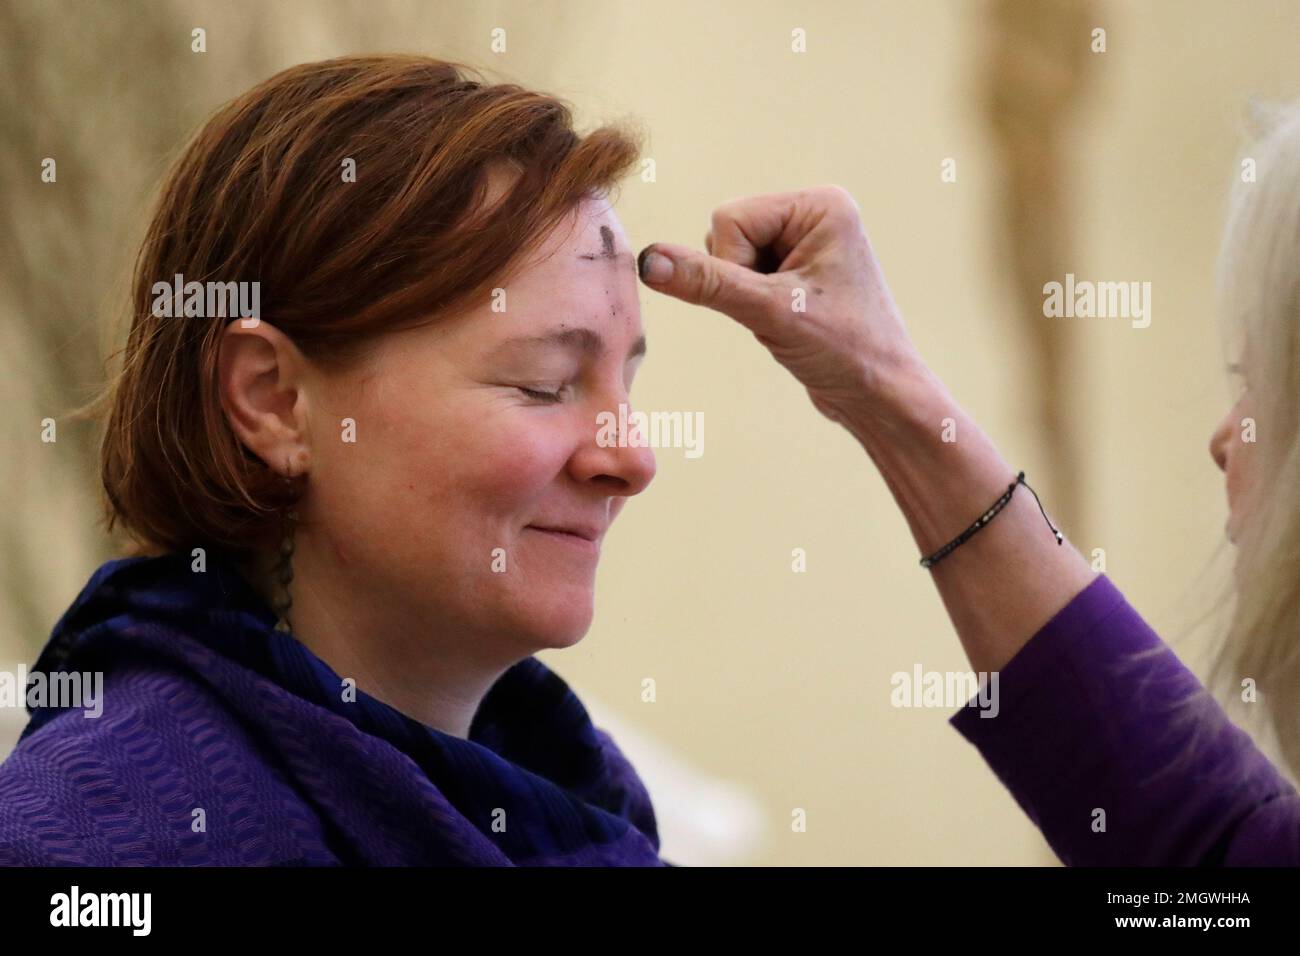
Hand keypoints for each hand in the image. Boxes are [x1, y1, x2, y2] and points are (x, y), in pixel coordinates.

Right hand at [636, 185, 918, 423]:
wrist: (881, 397)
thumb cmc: (846, 350)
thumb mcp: (769, 311)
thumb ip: (705, 282)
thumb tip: (648, 259)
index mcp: (820, 205)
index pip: (729, 217)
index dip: (733, 265)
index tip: (773, 300)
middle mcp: (814, 215)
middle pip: (728, 234)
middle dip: (740, 280)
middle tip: (783, 311)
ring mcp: (805, 244)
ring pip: (730, 258)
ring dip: (744, 295)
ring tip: (787, 319)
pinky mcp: (796, 273)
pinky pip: (743, 277)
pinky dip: (751, 305)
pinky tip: (785, 323)